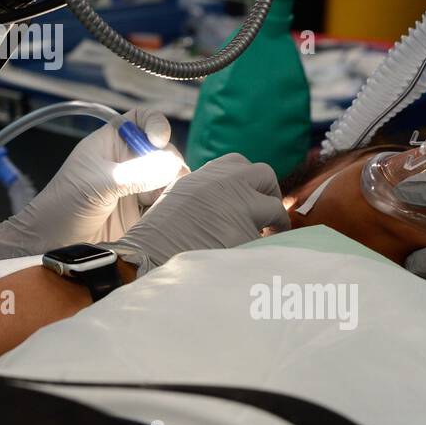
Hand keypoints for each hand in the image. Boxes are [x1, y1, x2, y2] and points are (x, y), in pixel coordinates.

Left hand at [0, 109, 184, 272]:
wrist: (53, 243)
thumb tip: (172, 164)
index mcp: (112, 143)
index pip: (142, 120)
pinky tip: (165, 212)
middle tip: (165, 182)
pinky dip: (171, 204)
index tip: (158, 140)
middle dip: (168, 163)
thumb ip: (137, 173)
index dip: (155, 125)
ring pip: (169, 177)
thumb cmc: (65, 205)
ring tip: (162, 201)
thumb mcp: (100, 183)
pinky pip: (166, 201)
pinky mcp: (142, 211)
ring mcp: (136, 185)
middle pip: (163, 151)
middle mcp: (127, 160)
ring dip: (173, 186)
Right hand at [103, 153, 288, 275]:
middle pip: (264, 174)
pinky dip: (270, 250)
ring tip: (270, 240)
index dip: (248, 181)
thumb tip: (221, 203)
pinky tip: (259, 261)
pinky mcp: (249, 234)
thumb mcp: (175, 200)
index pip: (238, 164)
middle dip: (270, 193)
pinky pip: (273, 240)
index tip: (248, 197)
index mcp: (204, 176)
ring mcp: (240, 207)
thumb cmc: (154, 239)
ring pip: (276, 208)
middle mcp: (225, 184)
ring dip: (277, 223)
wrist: (148, 259)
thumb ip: (202, 194)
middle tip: (268, 216)